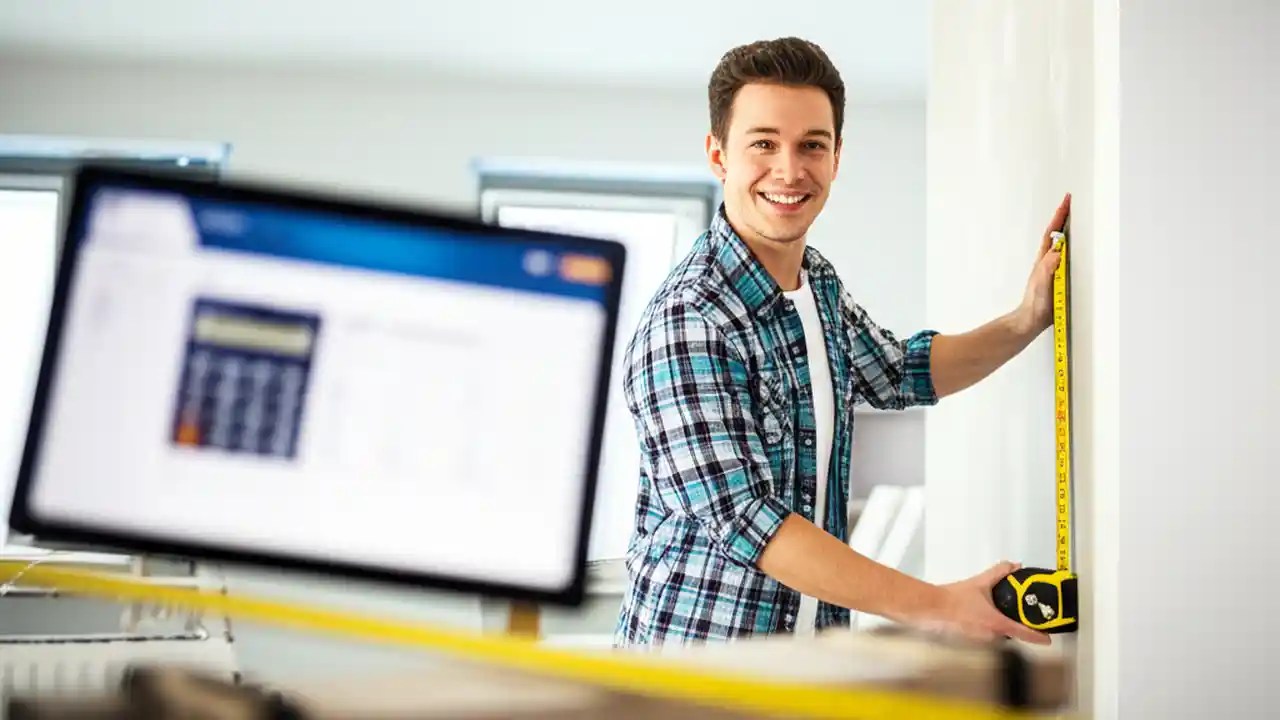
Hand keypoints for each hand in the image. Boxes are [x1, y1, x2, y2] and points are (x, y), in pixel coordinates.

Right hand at [928, 561, 1050, 645]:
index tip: (1048, 639)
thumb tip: (1013, 566)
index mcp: (997, 623)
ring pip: (999, 637)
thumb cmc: (955, 599)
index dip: (1038, 637)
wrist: (934, 607)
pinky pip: (987, 636)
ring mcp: (981, 640)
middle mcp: (991, 636)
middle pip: (1012, 635)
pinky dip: (989, 628)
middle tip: (1020, 616)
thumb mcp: (980, 582)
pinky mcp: (971, 640)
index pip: (1024, 634)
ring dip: (1001, 627)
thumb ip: (1000, 572)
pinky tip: (982, 617)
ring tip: (998, 613)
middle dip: (1016, 626)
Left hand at [1015, 193, 1070, 335]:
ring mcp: (1052, 269)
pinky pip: (1067, 257)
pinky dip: (1073, 248)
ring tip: (1077, 219)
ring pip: (1062, 245)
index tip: (1067, 201)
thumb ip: (1049, 268)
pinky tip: (1078, 249)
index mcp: (1044, 260)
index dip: (1060, 216)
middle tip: (1072, 204)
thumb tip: (1057, 251)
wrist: (1031, 321)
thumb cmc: (1036, 305)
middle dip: (1064, 218)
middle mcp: (1047, 261)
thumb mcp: (1043, 284)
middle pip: (1057, 235)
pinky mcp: (1057, 278)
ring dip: (1068, 231)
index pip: (1053, 233)